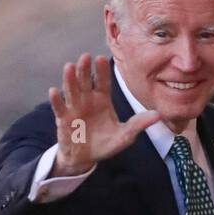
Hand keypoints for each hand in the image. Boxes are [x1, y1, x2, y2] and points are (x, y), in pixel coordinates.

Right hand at [48, 54, 159, 175]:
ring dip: (69, 79)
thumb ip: (139, 124)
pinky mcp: (63, 119)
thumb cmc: (106, 143)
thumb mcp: (125, 135)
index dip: (101, 72)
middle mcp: (87, 99)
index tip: (100, 59)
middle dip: (85, 70)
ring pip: (71, 90)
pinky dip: (56, 100)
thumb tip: (159, 115)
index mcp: (102, 100)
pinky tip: (54, 91)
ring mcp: (74, 107)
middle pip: (85, 81)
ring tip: (69, 67)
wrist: (86, 158)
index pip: (103, 82)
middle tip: (85, 57)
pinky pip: (60, 107)